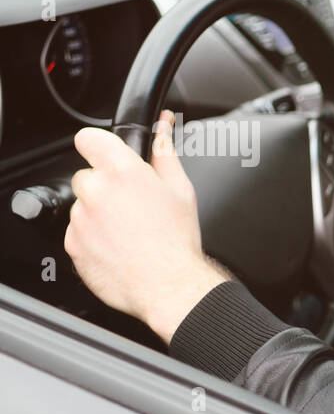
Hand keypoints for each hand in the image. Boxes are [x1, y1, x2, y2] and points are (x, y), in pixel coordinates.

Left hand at [65, 110, 229, 344]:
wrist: (168, 285)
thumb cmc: (177, 241)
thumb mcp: (181, 190)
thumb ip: (165, 153)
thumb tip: (163, 127)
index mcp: (123, 172)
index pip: (89, 138)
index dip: (100, 146)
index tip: (108, 155)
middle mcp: (96, 191)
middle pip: (88, 176)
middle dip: (105, 186)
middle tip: (132, 204)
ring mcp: (80, 219)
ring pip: (83, 205)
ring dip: (99, 213)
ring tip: (129, 231)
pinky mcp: (73, 243)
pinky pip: (78, 231)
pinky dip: (93, 236)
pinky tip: (119, 246)